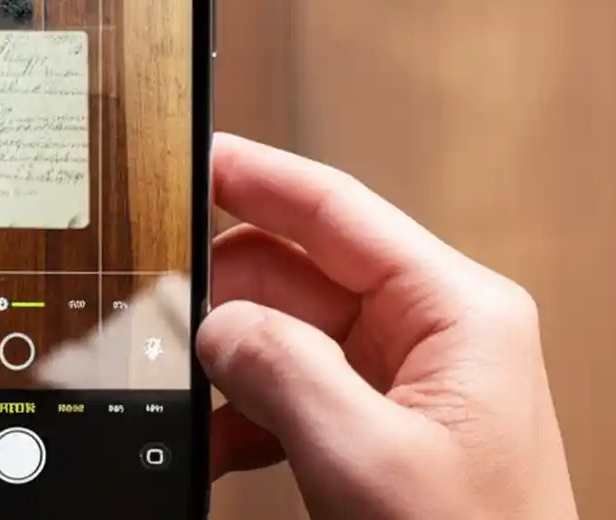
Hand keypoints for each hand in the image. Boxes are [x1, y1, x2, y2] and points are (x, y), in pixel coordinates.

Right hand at [200, 134, 577, 518]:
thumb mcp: (367, 459)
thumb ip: (282, 370)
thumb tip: (217, 325)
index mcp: (454, 312)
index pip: (338, 212)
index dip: (260, 177)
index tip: (197, 156)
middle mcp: (429, 333)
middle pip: (298, 273)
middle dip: (228, 296)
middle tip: (160, 310)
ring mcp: (401, 380)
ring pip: (285, 335)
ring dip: (232, 366)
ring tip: (190, 392)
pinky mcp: (374, 425)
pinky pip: (291, 389)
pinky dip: (246, 413)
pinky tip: (221, 443)